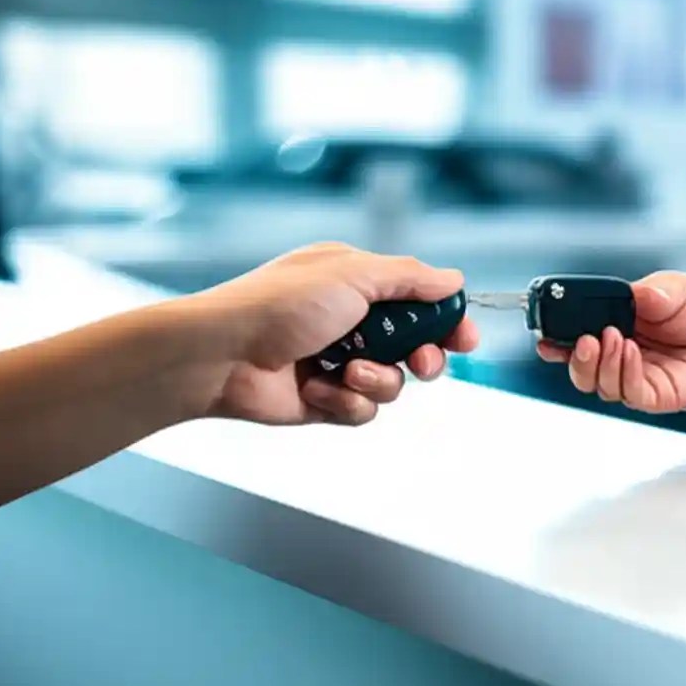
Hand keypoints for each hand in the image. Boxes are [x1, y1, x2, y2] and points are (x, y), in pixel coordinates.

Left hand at [182, 242, 479, 425]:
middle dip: (423, 358)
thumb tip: (453, 280)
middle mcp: (351, 322)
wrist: (219, 356)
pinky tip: (317, 390)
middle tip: (420, 362)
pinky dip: (345, 402)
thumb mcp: (352, 275)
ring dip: (377, 381)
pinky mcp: (325, 399)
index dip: (448, 321)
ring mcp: (338, 362)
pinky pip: (363, 410)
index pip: (420, 302)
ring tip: (347, 373)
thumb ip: (409, 278)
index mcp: (357, 283)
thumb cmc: (275, 305)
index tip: (465, 338)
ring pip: (393, 384)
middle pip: (417, 347)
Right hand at [537, 272, 685, 412]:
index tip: (546, 338)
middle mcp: (620, 356)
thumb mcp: (670, 289)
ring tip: (615, 339)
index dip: (557, 343)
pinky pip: (631, 394)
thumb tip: (630, 294)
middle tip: (584, 341)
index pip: (575, 341)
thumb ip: (646, 294)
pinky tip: (631, 354)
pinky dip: (625, 375)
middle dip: (575, 360)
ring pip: (600, 386)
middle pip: (581, 371)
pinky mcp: (657, 395)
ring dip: (601, 365)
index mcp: (615, 328)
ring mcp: (637, 377)